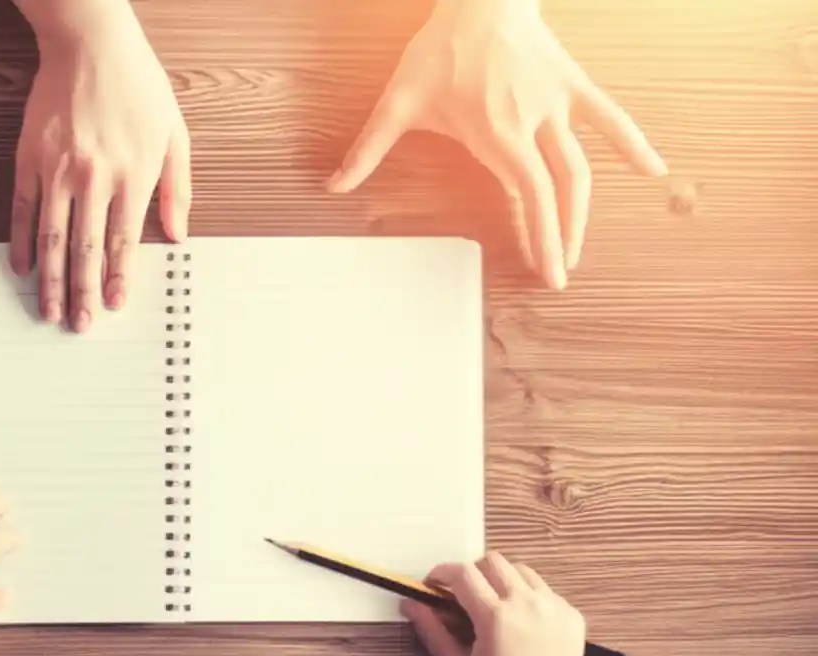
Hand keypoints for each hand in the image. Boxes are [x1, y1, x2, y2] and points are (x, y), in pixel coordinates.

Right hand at [9, 1, 190, 331]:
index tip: (113, 305)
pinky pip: (24, 210)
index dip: (117, 279)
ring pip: (53, 238)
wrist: (91, 43)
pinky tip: (22, 266)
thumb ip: (178, 189)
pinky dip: (22, 242)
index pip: (124, 242)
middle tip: (78, 324)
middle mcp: (95, 176)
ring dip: (52, 279)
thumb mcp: (175, 135)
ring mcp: (58, 169)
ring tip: (49, 309)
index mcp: (133, 174)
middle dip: (82, 292)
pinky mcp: (31, 157)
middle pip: (87, 249)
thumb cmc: (137, 85)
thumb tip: (177, 235)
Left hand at [329, 0, 665, 288]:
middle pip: (560, 189)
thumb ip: (368, 148)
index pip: (529, 194)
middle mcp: (534, 122)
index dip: (541, 236)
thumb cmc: (440, 48)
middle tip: (559, 273)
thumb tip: (334, 185)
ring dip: (584, 210)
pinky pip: (610, 116)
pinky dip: (632, 143)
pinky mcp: (574, 84)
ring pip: (583, 165)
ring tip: (577, 246)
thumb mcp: (397, 100)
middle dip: (561, 235)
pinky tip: (654, 171)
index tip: (546, 272)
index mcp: (497, 131)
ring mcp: (558, 103)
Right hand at [402, 552, 590, 655]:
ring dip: (502, 580)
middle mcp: (526, 605)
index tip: (435, 581)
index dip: (442, 572)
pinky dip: (528, 596)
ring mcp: (553, 607)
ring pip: (520, 569)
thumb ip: (433, 631)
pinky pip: (544, 589)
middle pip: (492, 561)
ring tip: (496, 606)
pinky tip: (522, 621)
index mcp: (496, 618)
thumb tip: (411, 604)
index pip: (462, 573)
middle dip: (472, 572)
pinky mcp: (570, 614)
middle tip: (465, 594)